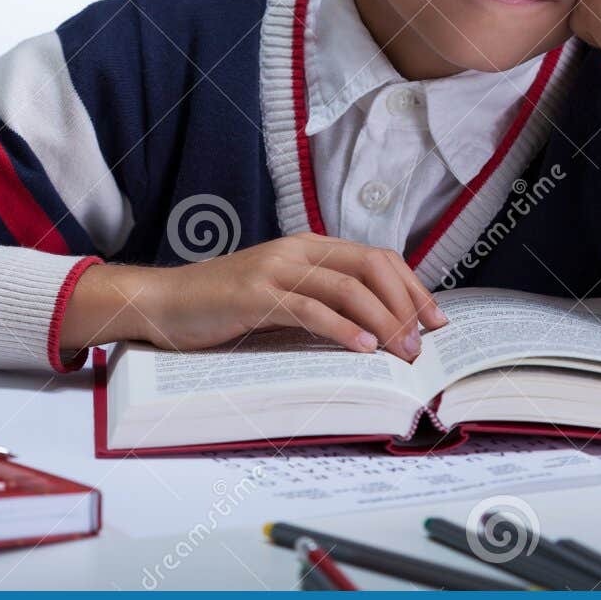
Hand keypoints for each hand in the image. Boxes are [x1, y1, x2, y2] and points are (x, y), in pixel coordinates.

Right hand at [60, 233, 446, 361]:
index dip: (413, 287)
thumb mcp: (282, 297)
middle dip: (406, 304)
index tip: (436, 321)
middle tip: (423, 345)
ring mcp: (276, 269)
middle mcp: (297, 250)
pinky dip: (342, 328)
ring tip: (402, 352)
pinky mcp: (255, 295)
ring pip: (346, 287)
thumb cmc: (224, 307)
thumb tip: (376, 330)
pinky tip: (363, 348)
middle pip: (371, 267)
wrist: (163, 303)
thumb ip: (322, 302)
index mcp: (309, 247)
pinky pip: (309, 308)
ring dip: (383, 321)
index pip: (378, 258)